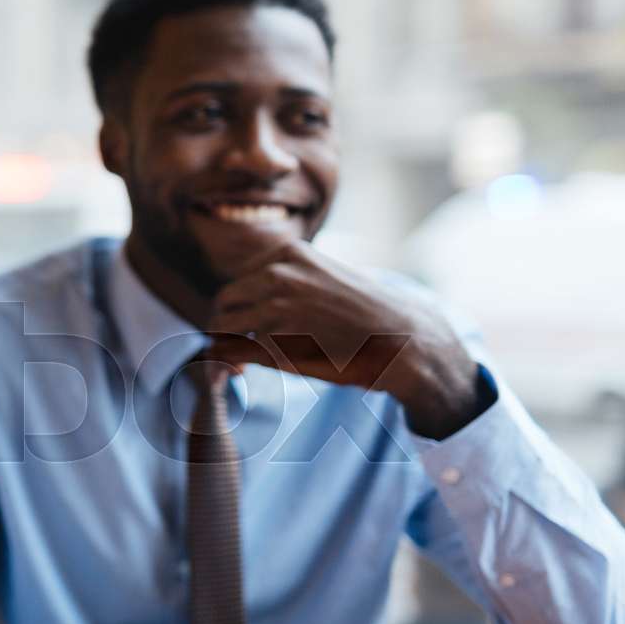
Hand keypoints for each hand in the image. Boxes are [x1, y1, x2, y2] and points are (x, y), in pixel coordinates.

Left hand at [203, 240, 487, 438]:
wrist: (401, 340)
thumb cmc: (363, 313)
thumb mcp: (323, 277)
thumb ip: (284, 279)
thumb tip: (232, 300)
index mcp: (290, 253)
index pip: (238, 279)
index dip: (239, 306)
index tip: (250, 327)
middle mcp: (278, 274)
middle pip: (223, 301)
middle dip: (225, 325)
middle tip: (238, 347)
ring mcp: (276, 306)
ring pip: (224, 328)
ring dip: (229, 346)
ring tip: (242, 361)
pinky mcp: (277, 340)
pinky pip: (238, 352)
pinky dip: (238, 362)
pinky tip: (246, 370)